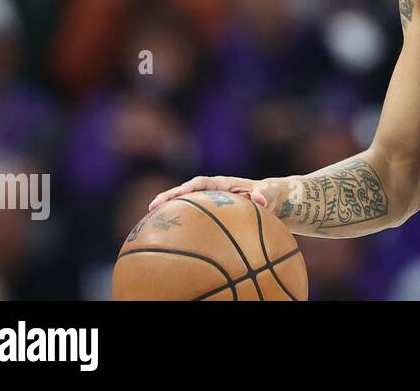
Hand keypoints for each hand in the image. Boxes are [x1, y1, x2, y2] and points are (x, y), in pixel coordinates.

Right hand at [148, 175, 273, 211]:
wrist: (269, 197)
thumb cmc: (267, 194)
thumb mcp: (267, 193)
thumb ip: (262, 194)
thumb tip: (259, 199)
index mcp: (222, 183)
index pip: (201, 183)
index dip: (187, 188)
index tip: (174, 195)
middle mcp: (212, 190)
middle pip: (186, 191)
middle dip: (169, 197)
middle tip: (151, 207)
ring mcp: (209, 200)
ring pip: (186, 203)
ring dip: (170, 209)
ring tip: (150, 221)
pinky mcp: (210, 211)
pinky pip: (193, 216)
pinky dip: (182, 222)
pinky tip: (170, 237)